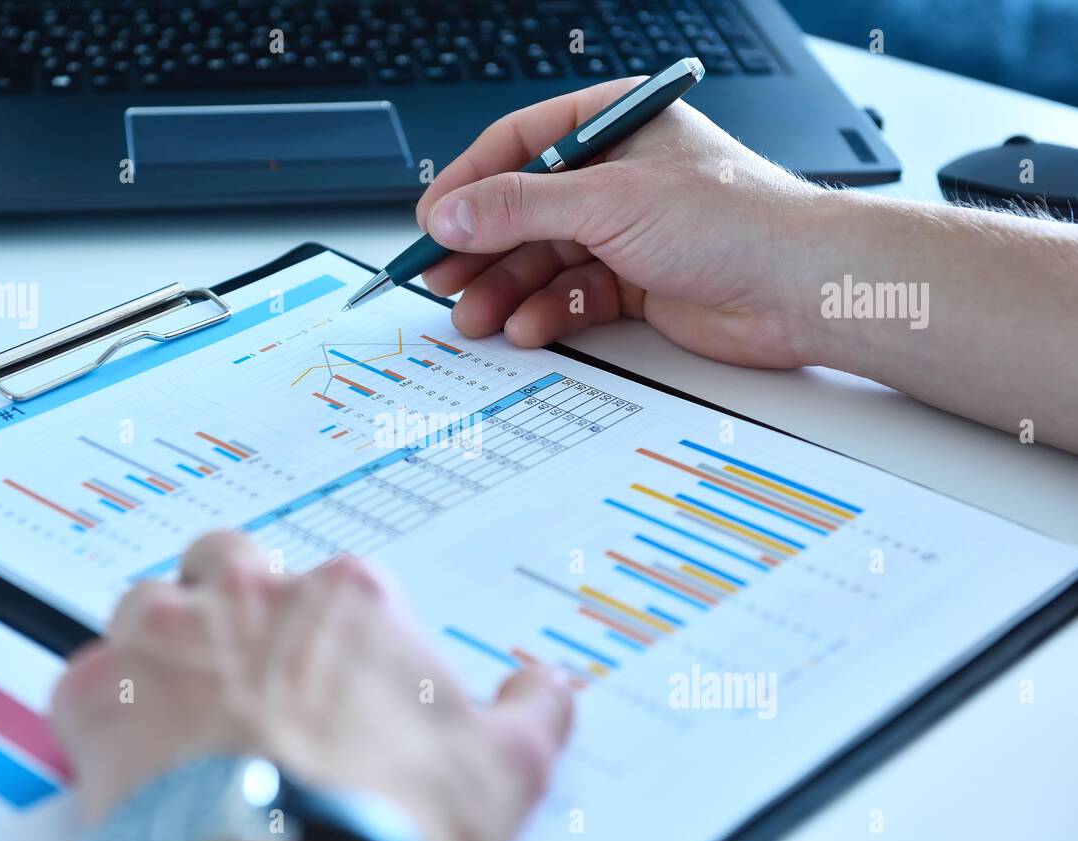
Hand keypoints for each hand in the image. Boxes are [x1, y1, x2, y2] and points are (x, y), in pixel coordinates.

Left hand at [51, 532, 572, 840]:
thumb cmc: (393, 821)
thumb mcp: (505, 766)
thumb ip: (535, 708)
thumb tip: (549, 685)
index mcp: (349, 600)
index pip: (325, 580)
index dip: (319, 627)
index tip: (319, 670)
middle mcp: (253, 597)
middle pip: (227, 563)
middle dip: (232, 603)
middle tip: (243, 667)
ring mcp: (168, 636)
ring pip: (149, 603)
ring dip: (163, 644)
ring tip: (180, 706)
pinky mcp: (98, 691)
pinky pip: (86, 675)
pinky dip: (102, 708)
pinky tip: (130, 751)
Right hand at [416, 76, 826, 367]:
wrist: (798, 287)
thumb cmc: (732, 218)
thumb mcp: (607, 202)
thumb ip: (519, 208)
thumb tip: (451, 213)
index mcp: (612, 126)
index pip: (518, 145)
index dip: (468, 185)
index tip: (431, 222)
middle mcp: (617, 176)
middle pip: (525, 210)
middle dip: (482, 249)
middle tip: (440, 279)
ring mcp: (627, 231)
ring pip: (545, 258)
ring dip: (507, 289)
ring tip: (474, 316)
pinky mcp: (637, 282)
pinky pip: (573, 295)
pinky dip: (548, 312)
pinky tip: (528, 326)